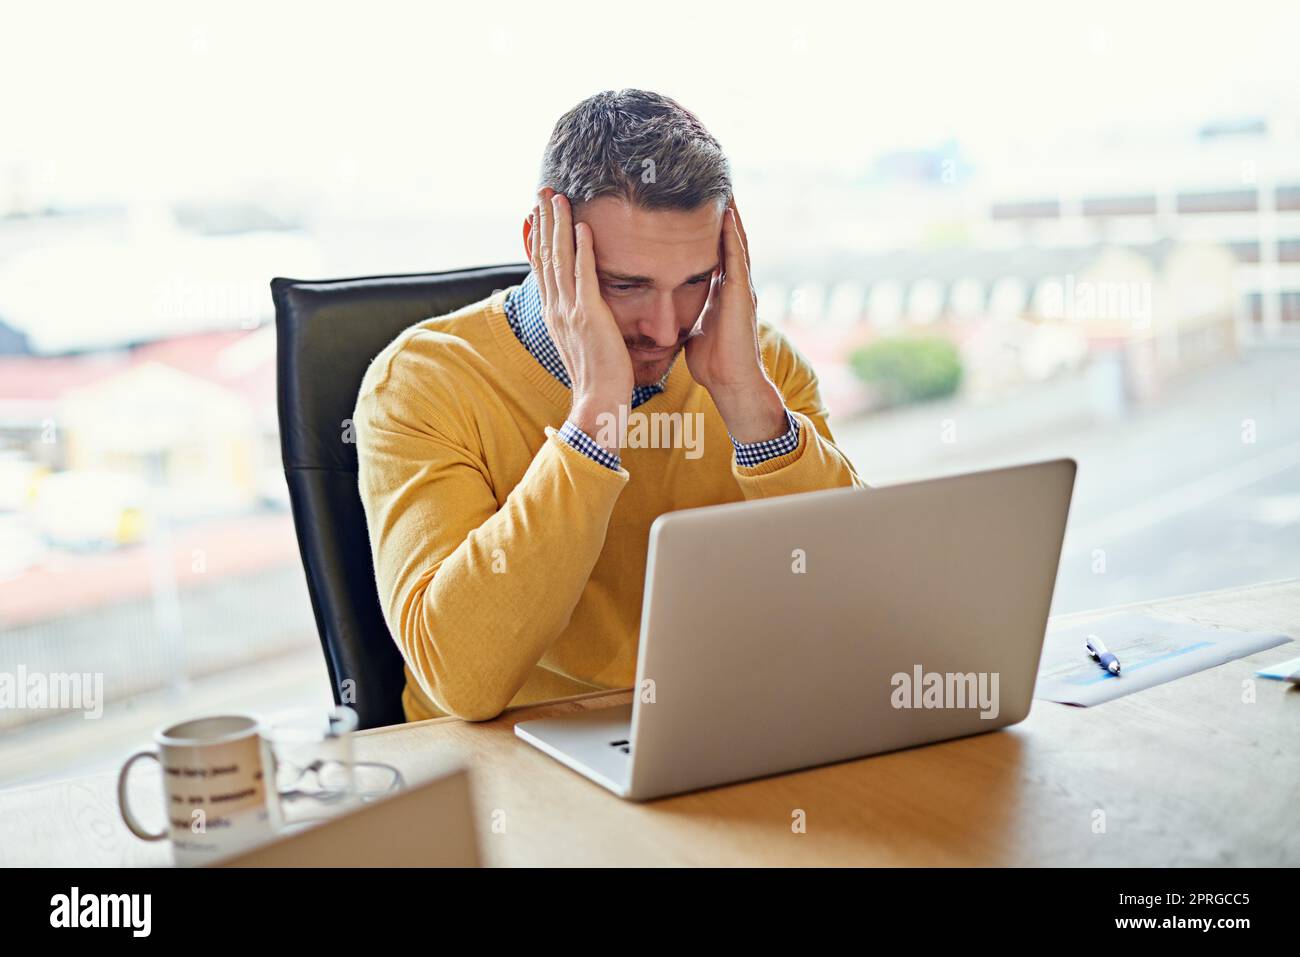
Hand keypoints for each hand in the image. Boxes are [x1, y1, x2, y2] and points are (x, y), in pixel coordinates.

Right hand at [529, 188, 632, 450]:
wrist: (598, 401)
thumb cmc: (597, 375)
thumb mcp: (582, 340)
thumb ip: (579, 316)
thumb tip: (581, 302)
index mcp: (553, 313)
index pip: (542, 266)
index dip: (539, 236)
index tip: (538, 211)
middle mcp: (555, 308)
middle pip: (546, 255)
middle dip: (544, 221)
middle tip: (544, 192)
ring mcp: (569, 311)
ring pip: (560, 259)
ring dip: (559, 226)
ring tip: (559, 198)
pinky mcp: (589, 316)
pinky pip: (584, 276)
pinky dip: (582, 250)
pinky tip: (583, 227)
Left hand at [685, 197, 788, 442]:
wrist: (732, 384)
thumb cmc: (713, 363)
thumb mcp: (694, 329)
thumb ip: (687, 313)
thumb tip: (668, 311)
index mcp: (721, 291)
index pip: (714, 249)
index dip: (706, 225)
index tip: (695, 200)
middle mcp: (734, 284)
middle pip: (728, 238)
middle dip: (722, 210)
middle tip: (713, 179)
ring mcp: (740, 288)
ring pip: (735, 241)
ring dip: (730, 213)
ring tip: (723, 184)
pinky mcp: (740, 295)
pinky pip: (736, 258)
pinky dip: (732, 235)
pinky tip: (727, 214)